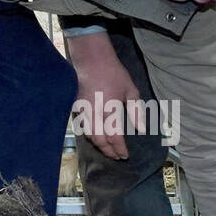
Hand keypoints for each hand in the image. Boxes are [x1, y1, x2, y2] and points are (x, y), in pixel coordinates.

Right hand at [64, 30, 143, 159]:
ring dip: (98, 145)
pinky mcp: (75, 107)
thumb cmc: (113, 72)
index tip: (125, 155)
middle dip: (108, 151)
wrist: (91, 58)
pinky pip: (82, 127)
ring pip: (89, 136)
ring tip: (108, 149)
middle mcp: (94, 113)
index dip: (119, 148)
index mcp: (109, 109)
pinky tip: (97, 137)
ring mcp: (82, 111)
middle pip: (99, 141)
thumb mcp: (130, 89)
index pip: (114, 137)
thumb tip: (140, 130)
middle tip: (117, 156)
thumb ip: (136, 111)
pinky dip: (90, 135)